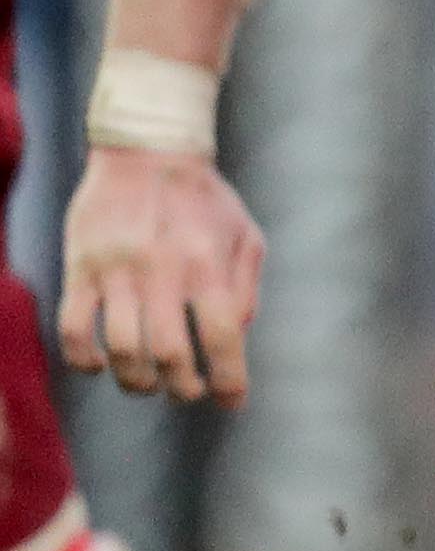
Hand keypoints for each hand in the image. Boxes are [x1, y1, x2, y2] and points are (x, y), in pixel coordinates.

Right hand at [57, 147, 264, 405]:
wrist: (146, 149)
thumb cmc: (205, 199)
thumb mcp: (246, 237)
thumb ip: (244, 290)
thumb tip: (234, 341)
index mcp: (208, 266)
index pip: (222, 338)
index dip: (229, 380)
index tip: (230, 402)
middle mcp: (162, 272)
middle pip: (170, 354)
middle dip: (183, 388)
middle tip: (187, 393)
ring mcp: (116, 270)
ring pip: (121, 348)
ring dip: (137, 381)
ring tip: (148, 385)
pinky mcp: (80, 267)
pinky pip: (73, 326)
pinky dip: (84, 358)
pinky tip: (98, 365)